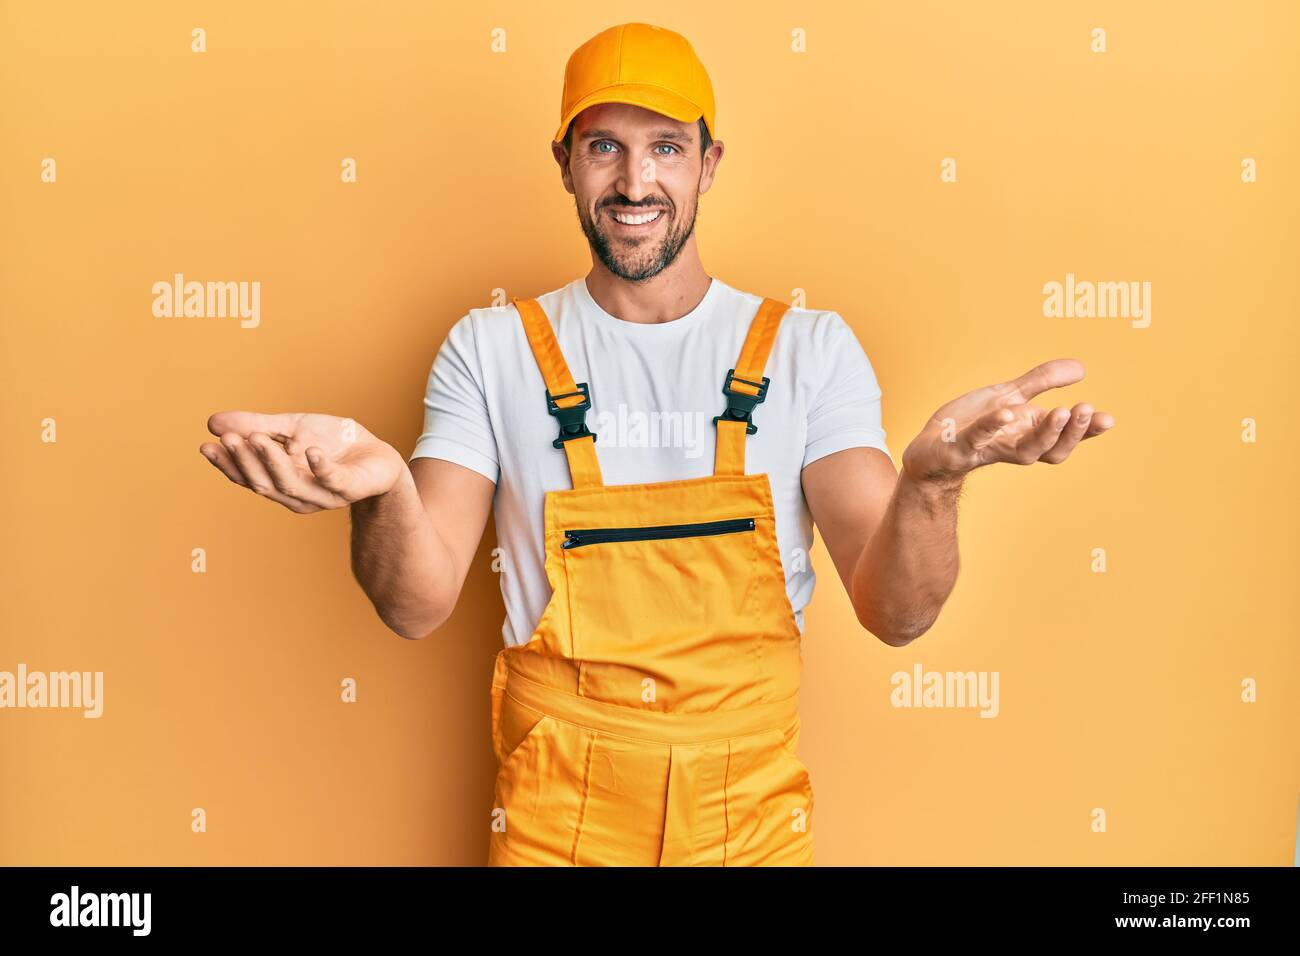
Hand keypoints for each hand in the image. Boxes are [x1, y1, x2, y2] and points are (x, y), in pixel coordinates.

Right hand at [200, 411, 405, 512]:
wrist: (377, 456)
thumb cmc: (332, 444)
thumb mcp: (292, 428)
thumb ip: (256, 425)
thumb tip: (212, 422)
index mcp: (280, 482)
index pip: (247, 477)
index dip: (227, 464)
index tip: (206, 445)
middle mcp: (297, 495)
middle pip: (264, 483)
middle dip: (245, 460)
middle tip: (229, 438)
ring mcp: (323, 495)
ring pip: (291, 484)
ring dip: (272, 461)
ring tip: (257, 438)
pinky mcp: (349, 488)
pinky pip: (332, 480)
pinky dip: (320, 467)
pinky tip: (310, 451)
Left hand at [901, 359, 1114, 484]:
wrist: (929, 446)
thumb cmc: (971, 424)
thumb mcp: (1009, 396)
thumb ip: (1042, 382)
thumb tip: (1082, 368)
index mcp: (1029, 432)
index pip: (1066, 437)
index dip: (1087, 430)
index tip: (1108, 419)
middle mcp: (1015, 446)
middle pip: (1052, 449)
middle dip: (1072, 432)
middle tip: (1084, 409)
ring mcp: (988, 449)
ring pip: (1024, 451)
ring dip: (1044, 433)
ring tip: (1060, 411)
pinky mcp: (960, 448)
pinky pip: (977, 439)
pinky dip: (991, 427)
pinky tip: (1005, 413)